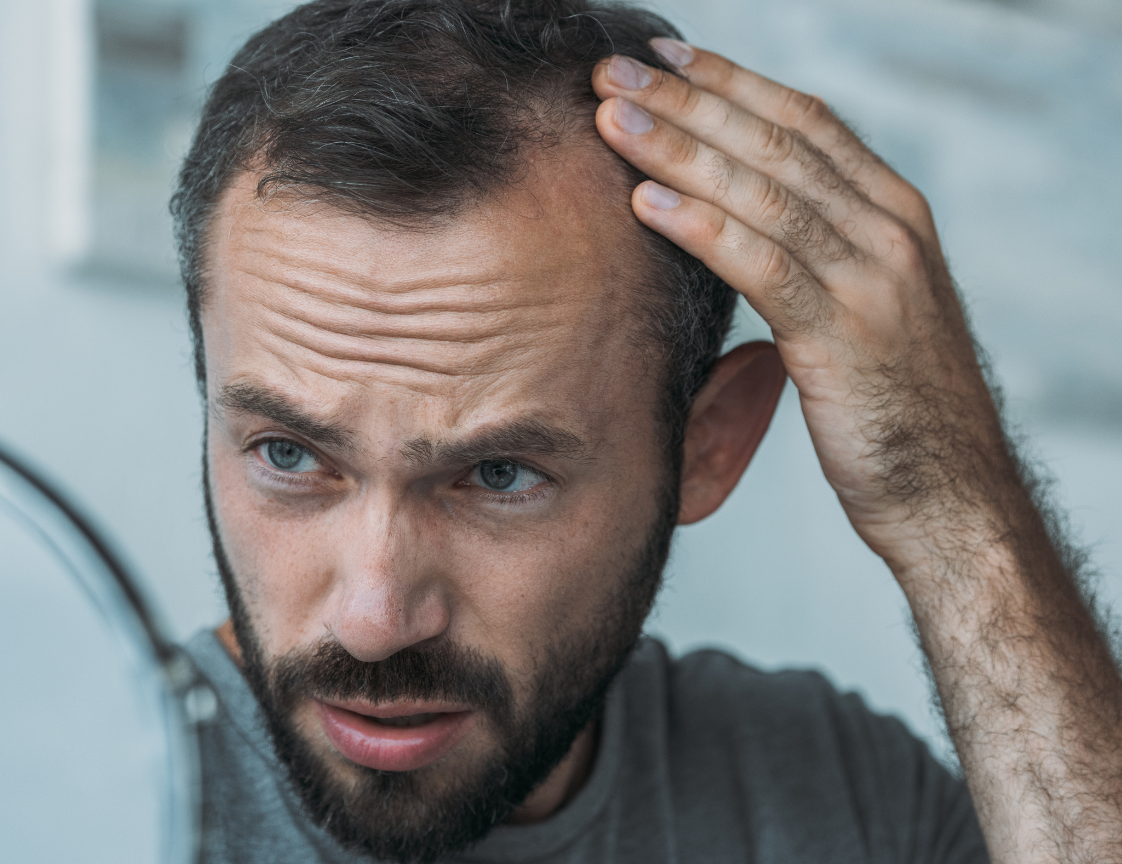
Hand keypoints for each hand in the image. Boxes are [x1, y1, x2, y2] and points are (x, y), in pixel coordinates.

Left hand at [592, 42, 1008, 577]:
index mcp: (895, 214)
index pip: (804, 121)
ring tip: (610, 122)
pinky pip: (763, 265)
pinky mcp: (845, 337)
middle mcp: (891, 231)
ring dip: (678, 150)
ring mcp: (873, 280)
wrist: (952, 495)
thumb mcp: (863, 307)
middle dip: (687, 101)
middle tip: (613, 72)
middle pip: (775, 142)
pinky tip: (644, 204)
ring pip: (762, 192)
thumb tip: (739, 214)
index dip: (729, 83)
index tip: (662, 58)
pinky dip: (700, 227)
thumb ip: (816, 252)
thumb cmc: (893, 406)